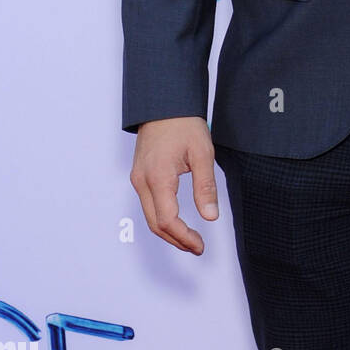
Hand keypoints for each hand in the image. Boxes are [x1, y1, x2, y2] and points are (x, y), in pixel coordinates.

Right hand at [130, 116, 218, 253]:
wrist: (164, 103)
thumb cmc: (183, 123)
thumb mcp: (202, 153)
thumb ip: (205, 186)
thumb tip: (211, 216)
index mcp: (158, 177)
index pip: (168, 220)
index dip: (184, 237)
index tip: (200, 245)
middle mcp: (143, 181)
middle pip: (156, 223)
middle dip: (176, 240)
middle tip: (197, 246)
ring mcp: (138, 178)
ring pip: (150, 216)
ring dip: (168, 231)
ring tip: (189, 238)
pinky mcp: (140, 175)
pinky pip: (148, 204)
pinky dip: (161, 218)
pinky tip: (176, 221)